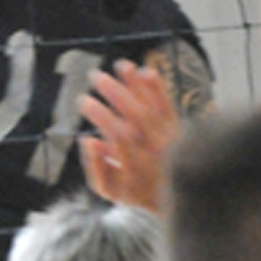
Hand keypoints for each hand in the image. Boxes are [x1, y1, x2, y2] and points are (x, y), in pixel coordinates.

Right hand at [78, 59, 178, 211]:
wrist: (177, 196)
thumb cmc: (138, 192)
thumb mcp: (110, 190)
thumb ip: (96, 167)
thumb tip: (88, 140)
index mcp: (133, 163)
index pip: (116, 133)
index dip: (99, 115)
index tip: (83, 101)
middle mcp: (152, 148)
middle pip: (134, 114)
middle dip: (114, 92)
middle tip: (95, 75)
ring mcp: (166, 136)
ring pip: (151, 106)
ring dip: (136, 84)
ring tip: (121, 64)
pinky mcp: (176, 128)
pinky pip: (168, 105)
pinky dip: (159, 88)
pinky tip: (147, 72)